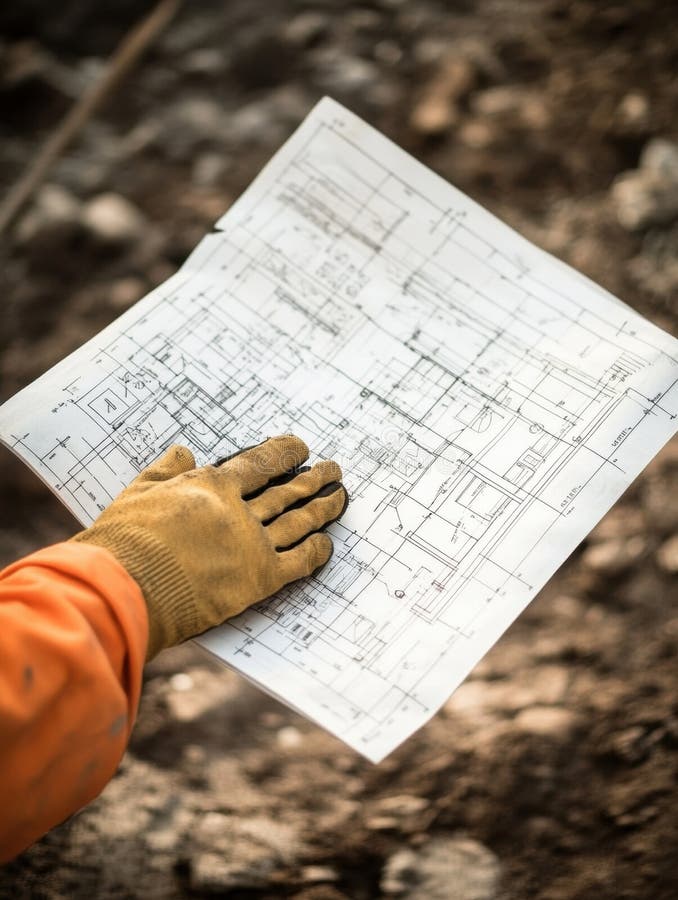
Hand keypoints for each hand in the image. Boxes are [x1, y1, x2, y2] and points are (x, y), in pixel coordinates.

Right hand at [71, 435, 347, 658]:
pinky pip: (299, 561)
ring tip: (339, 497)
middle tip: (332, 470)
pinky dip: (316, 551)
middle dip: (313, 479)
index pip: (259, 462)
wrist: (127, 587)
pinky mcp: (259, 579)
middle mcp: (240, 511)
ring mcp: (253, 544)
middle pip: (287, 491)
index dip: (284, 452)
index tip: (301, 447)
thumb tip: (184, 450)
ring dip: (322, 508)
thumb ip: (165, 470)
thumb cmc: (126, 540)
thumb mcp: (140, 491)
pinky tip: (327, 543)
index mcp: (213, 486)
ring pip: (299, 521)